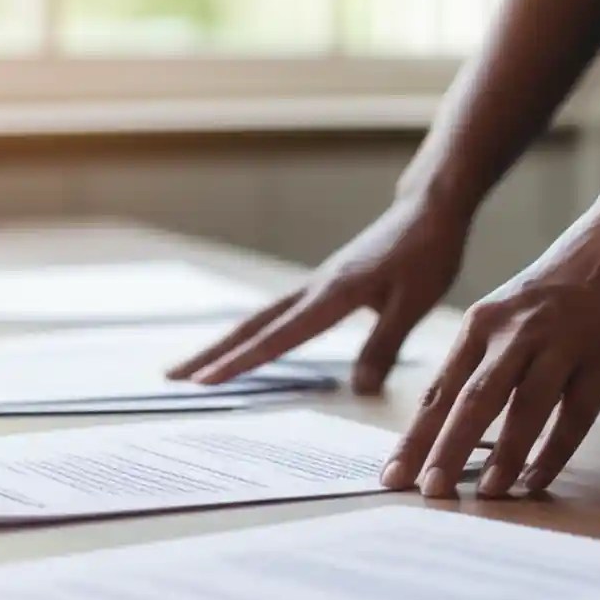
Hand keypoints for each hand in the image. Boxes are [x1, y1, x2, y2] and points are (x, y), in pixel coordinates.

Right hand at [167, 194, 470, 392]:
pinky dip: (254, 332)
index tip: (205, 381)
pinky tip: (246, 345)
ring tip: (194, 367)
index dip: (241, 362)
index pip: (278, 336)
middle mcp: (314, 288)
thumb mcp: (414, 302)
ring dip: (225, 343)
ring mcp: (316, 285)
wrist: (429, 209)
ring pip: (260, 318)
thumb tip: (358, 391)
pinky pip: (279, 313)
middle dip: (211, 352)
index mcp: (333, 293)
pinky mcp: (325, 285)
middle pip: (251, 325)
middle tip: (171, 376)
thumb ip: (384, 345)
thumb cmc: (427, 250)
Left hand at [380, 201, 599, 498]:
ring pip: (524, 408)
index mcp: (481, 323)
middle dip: (445, 450)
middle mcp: (514, 332)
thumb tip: (452, 424)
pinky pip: (576, 414)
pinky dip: (556, 451)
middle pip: (471, 400)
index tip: (393, 476)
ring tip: (485, 495)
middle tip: (427, 493)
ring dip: (504, 455)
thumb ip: (485, 359)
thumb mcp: (511, 311)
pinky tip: (538, 480)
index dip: (415, 438)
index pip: (438, 391)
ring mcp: (562, 342)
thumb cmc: (563, 283)